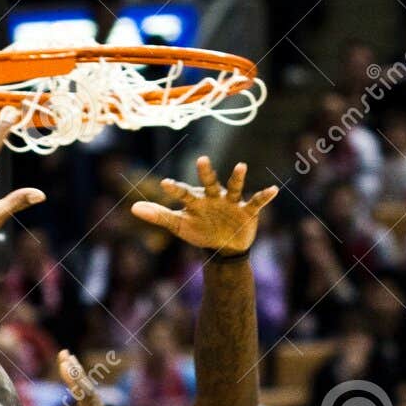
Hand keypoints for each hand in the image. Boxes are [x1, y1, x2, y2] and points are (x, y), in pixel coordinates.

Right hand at [41, 350, 146, 405]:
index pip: (86, 398)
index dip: (74, 378)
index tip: (64, 360)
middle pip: (91, 394)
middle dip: (77, 373)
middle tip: (64, 353)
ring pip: (94, 401)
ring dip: (81, 383)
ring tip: (70, 366)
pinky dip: (85, 397)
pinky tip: (81, 397)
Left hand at [131, 157, 276, 254]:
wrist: (225, 245)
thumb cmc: (201, 230)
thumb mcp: (180, 225)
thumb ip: (159, 215)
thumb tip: (132, 209)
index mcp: (196, 201)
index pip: (183, 193)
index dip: (175, 189)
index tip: (165, 184)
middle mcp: (214, 197)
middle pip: (208, 183)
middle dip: (206, 173)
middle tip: (201, 160)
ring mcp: (231, 202)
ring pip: (234, 187)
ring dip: (237, 178)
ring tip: (240, 166)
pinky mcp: (247, 210)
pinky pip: (256, 202)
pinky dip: (264, 196)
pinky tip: (273, 190)